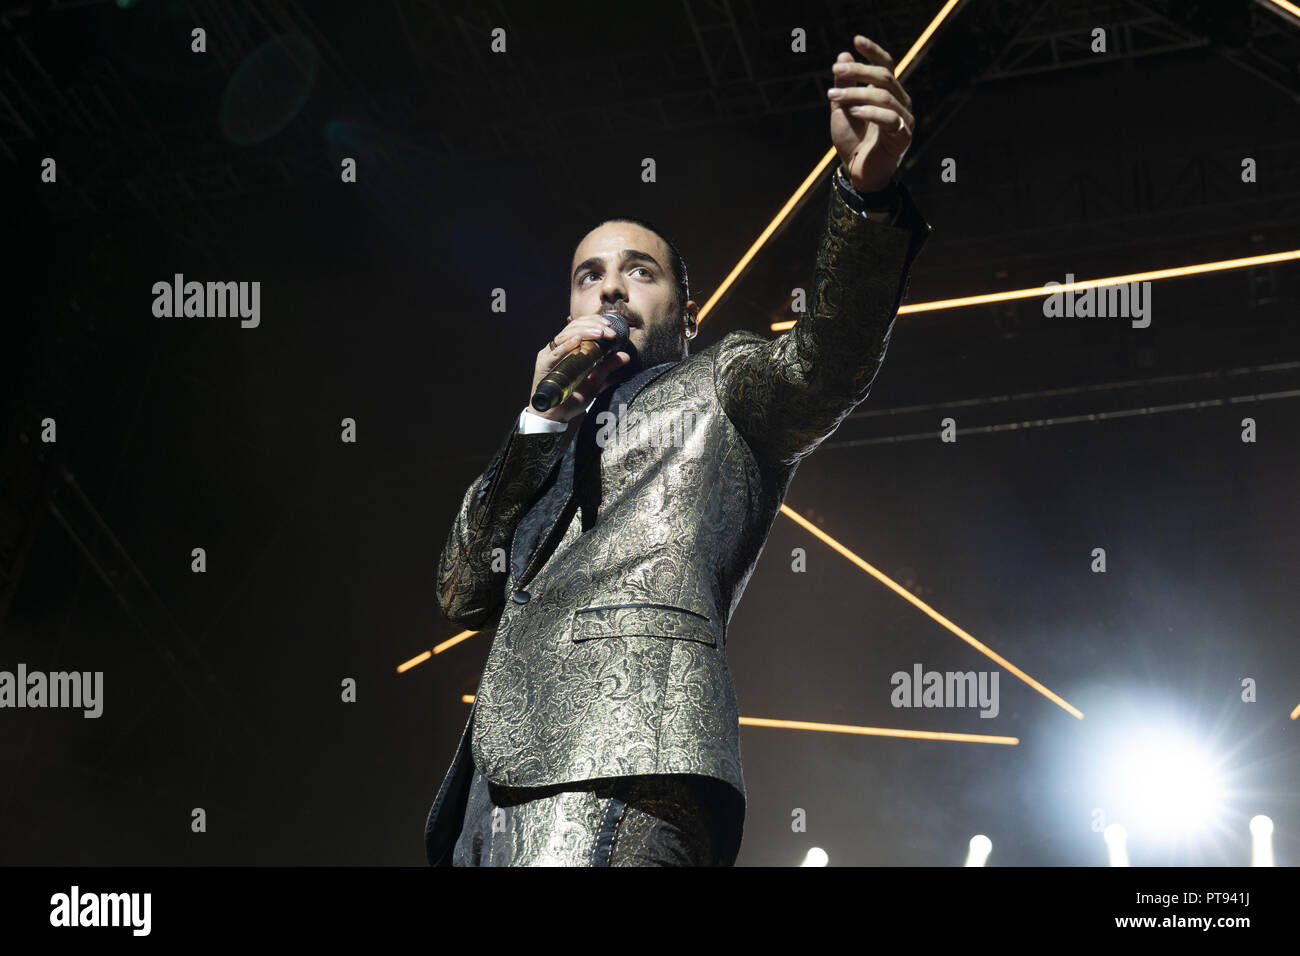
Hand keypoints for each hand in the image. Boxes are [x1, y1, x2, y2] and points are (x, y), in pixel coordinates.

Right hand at [528, 314, 630, 422]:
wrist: (556, 415)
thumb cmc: (572, 397)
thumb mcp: (596, 381)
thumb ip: (608, 367)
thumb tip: (625, 356)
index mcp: (569, 348)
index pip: (580, 326)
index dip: (595, 322)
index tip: (610, 326)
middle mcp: (558, 348)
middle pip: (574, 327)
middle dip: (593, 326)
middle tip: (608, 331)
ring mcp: (550, 355)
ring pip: (565, 335)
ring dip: (584, 332)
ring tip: (599, 333)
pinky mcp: (544, 365)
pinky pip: (555, 353)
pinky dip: (566, 346)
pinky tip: (578, 341)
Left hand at [825, 35, 912, 193]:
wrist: (858, 174)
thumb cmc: (852, 143)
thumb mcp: (842, 110)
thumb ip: (844, 86)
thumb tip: (843, 56)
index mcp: (888, 94)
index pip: (886, 66)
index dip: (873, 51)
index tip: (856, 40)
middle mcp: (900, 103)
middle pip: (885, 77)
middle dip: (859, 71)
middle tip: (836, 70)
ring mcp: (904, 120)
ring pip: (884, 96)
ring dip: (856, 93)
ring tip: (834, 95)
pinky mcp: (902, 137)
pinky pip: (889, 118)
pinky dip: (870, 112)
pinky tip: (853, 111)